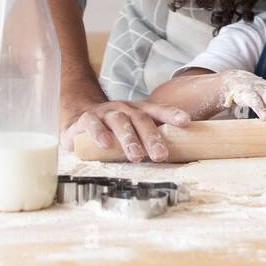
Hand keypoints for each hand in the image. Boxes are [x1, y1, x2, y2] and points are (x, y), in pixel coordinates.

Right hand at [60, 95, 192, 162]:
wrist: (80, 117)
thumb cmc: (114, 128)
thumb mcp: (133, 130)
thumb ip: (149, 138)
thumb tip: (181, 152)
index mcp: (140, 110)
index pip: (158, 110)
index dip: (172, 114)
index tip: (185, 122)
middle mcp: (125, 108)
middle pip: (142, 119)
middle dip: (152, 137)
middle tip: (161, 155)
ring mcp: (106, 112)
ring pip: (120, 122)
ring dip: (129, 139)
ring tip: (136, 156)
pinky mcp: (86, 119)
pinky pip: (93, 124)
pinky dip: (99, 133)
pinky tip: (105, 144)